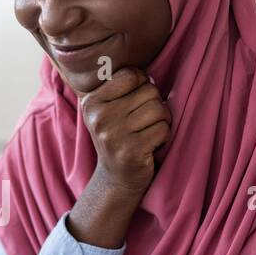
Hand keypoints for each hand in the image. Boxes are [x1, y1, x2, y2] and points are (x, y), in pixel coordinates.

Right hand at [65, 66, 171, 247]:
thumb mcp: (107, 109)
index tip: (136, 101)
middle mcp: (99, 117)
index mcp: (91, 102)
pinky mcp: (132, 152)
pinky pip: (164, 129)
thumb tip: (149, 75)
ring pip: (159, 108)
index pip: (131, 75)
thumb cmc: (118, 136)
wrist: (115, 179)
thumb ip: (120, 87)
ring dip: (162, 120)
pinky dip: (164, 136)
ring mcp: (114, 135)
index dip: (143, 84)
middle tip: (144, 120)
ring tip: (149, 131)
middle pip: (149, 90)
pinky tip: (151, 144)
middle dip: (154, 104)